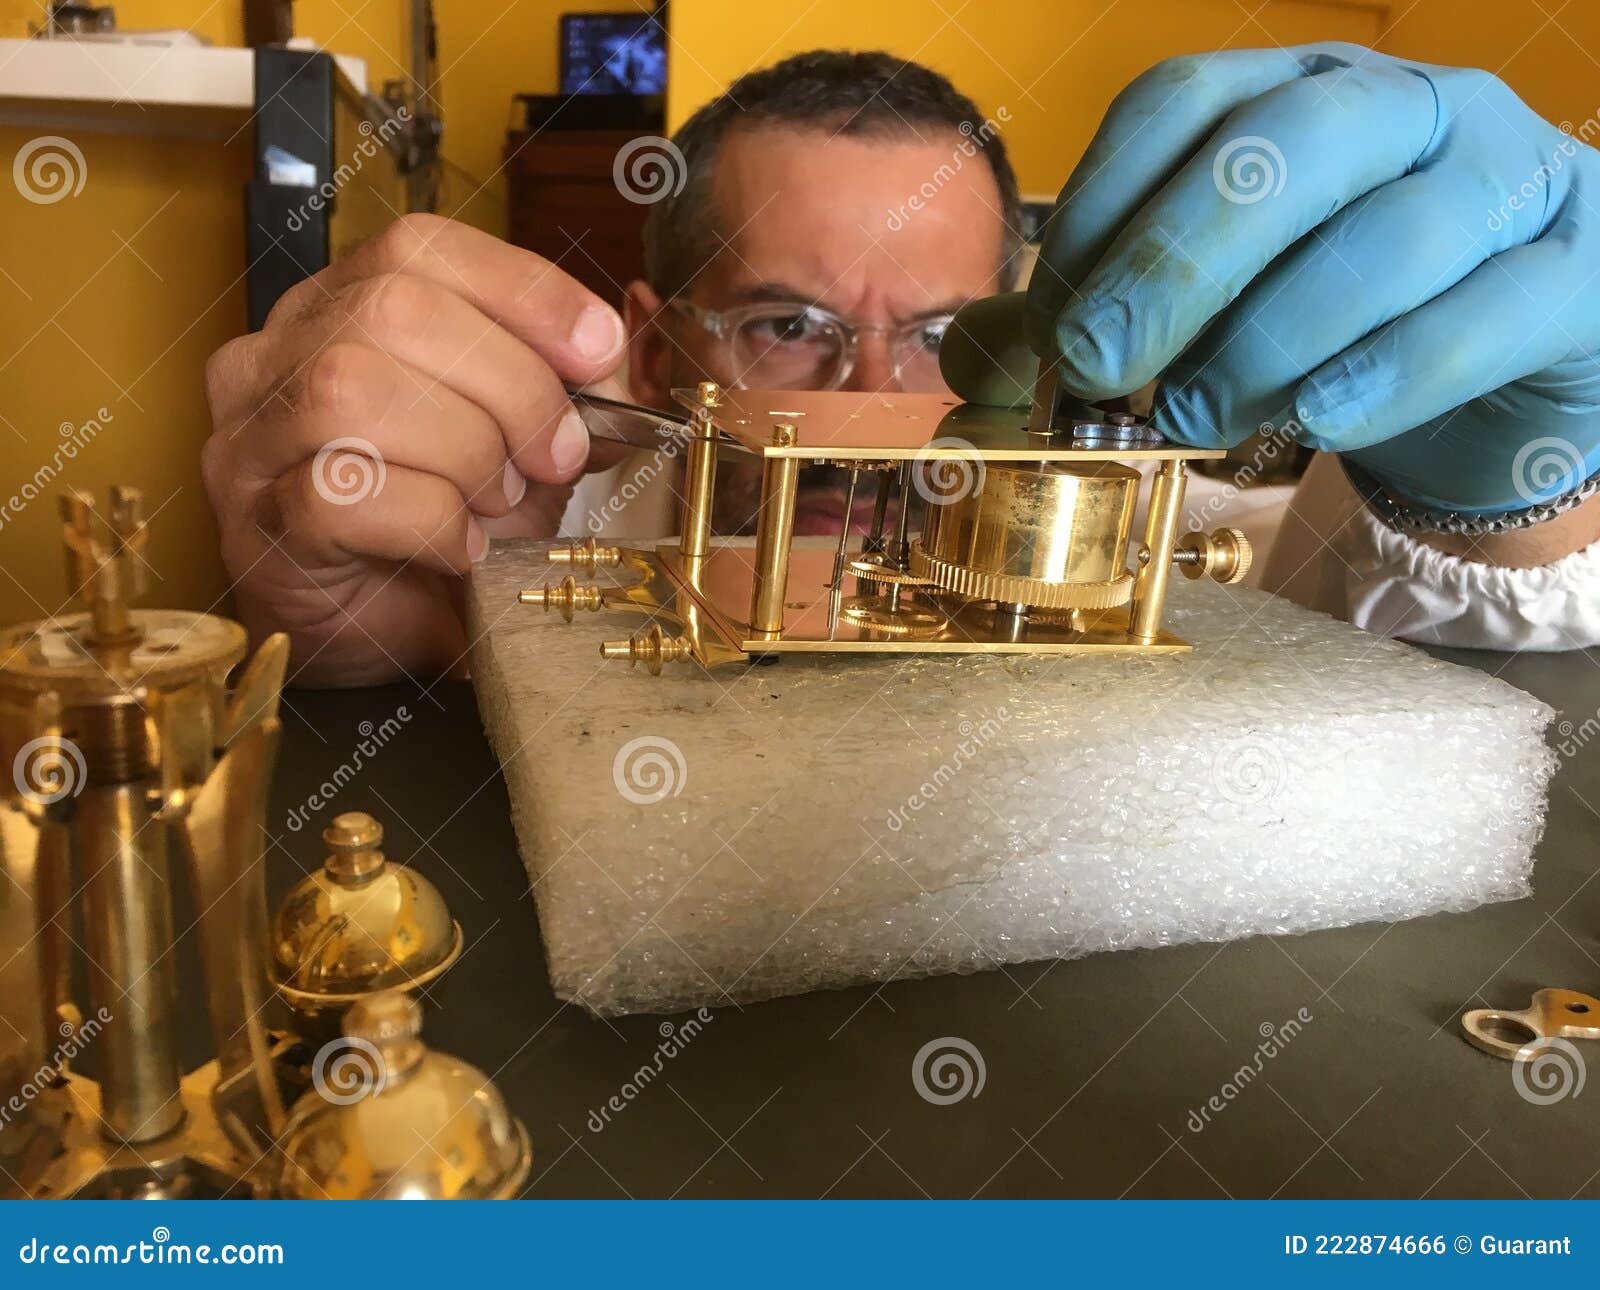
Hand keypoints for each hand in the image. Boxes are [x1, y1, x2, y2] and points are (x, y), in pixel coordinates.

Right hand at [202, 214, 627, 685]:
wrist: (382, 640)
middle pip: (393, 310)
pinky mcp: (258, 522)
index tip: (598, 351)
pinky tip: (460, 546)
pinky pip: (339, 494)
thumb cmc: (438, 526)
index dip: (524, 290)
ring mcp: (253, 438)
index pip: (417, 247)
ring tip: (498, 500)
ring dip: (466, 451)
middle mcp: (277, 355)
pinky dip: (430, 520)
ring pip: (353, 389)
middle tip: (556, 454)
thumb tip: (616, 369)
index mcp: (340, 307)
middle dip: (511, 384)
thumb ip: (568, 397)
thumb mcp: (521, 445)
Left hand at [946, 42, 1599, 517]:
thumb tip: (975, 355)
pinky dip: (1392, 368)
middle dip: (1171, 261)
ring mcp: (1503, 179)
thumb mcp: (1212, 313)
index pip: (1183, 104)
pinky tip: (1321, 419)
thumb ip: (1101, 322)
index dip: (1102, 206)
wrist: (1507, 371)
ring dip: (1270, 335)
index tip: (1054, 316)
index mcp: (1296, 96)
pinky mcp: (1573, 273)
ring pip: (1389, 231)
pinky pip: (1487, 311)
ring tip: (1196, 417)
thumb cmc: (1337, 327)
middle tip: (1099, 365)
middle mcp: (1402, 111)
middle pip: (1280, 148)